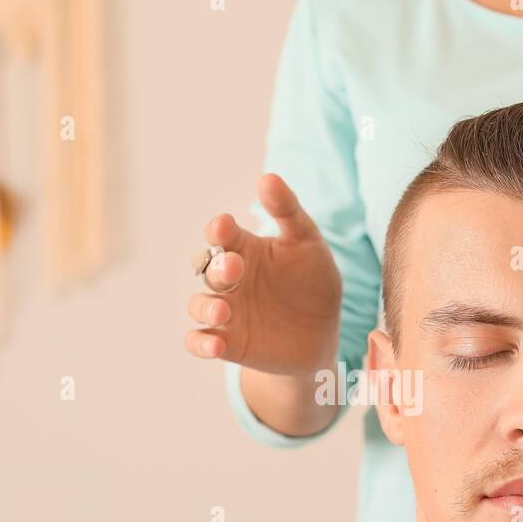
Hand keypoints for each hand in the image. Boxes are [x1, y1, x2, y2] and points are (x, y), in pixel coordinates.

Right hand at [185, 174, 341, 376]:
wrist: (323, 334)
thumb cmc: (313, 282)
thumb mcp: (308, 243)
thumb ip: (288, 212)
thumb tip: (268, 178)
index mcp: (244, 250)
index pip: (222, 235)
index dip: (219, 230)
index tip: (225, 226)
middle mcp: (230, 280)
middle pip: (207, 268)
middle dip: (217, 267)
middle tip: (235, 267)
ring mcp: (226, 312)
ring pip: (198, 305)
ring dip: (205, 307)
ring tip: (223, 312)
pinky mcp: (229, 343)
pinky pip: (200, 342)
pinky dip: (201, 343)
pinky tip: (216, 343)